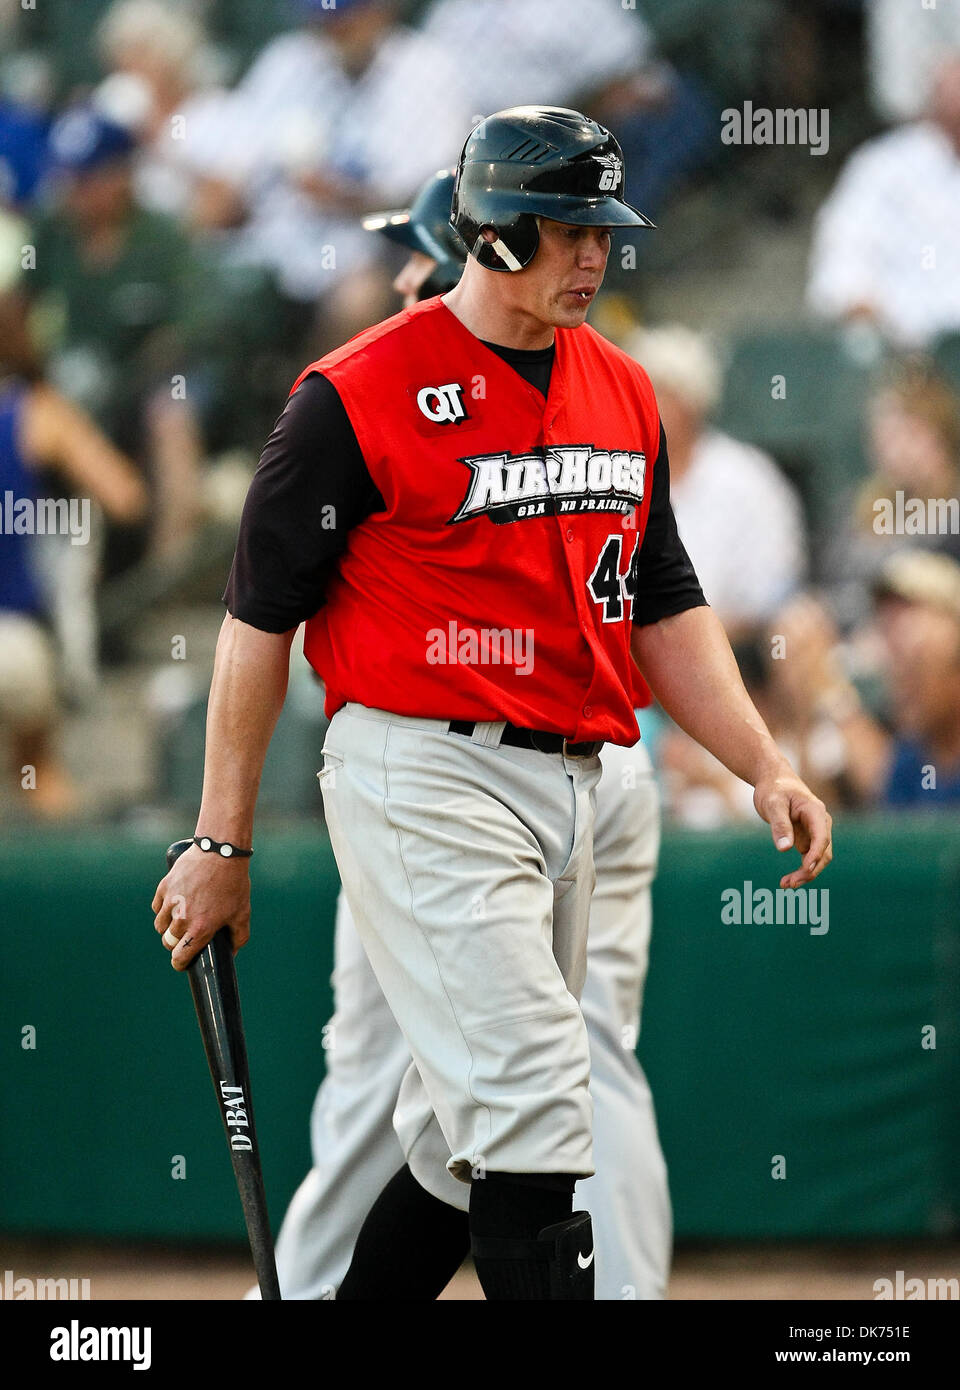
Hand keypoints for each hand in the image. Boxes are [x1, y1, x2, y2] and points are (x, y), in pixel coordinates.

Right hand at [151, 843, 250, 970]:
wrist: (221, 852)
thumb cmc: (234, 884)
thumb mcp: (242, 913)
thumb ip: (239, 937)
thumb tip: (232, 953)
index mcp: (201, 928)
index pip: (180, 957)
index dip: (180, 963)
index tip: (182, 962)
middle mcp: (182, 918)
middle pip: (168, 942)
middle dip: (176, 943)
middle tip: (186, 937)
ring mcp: (171, 902)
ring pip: (160, 925)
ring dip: (167, 927)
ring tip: (179, 921)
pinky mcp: (164, 887)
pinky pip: (157, 907)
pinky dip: (163, 909)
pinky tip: (172, 906)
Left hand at [753, 762, 832, 887]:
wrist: (774, 780)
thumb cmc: (774, 789)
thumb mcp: (773, 804)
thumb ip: (779, 825)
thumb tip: (784, 849)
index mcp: (816, 812)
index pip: (822, 837)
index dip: (816, 855)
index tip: (805, 869)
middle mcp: (820, 823)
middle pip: (823, 852)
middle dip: (810, 870)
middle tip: (789, 884)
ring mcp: (816, 832)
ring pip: (818, 858)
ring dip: (806, 873)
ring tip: (786, 885)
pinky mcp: (808, 838)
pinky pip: (809, 858)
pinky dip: (802, 870)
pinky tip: (788, 880)